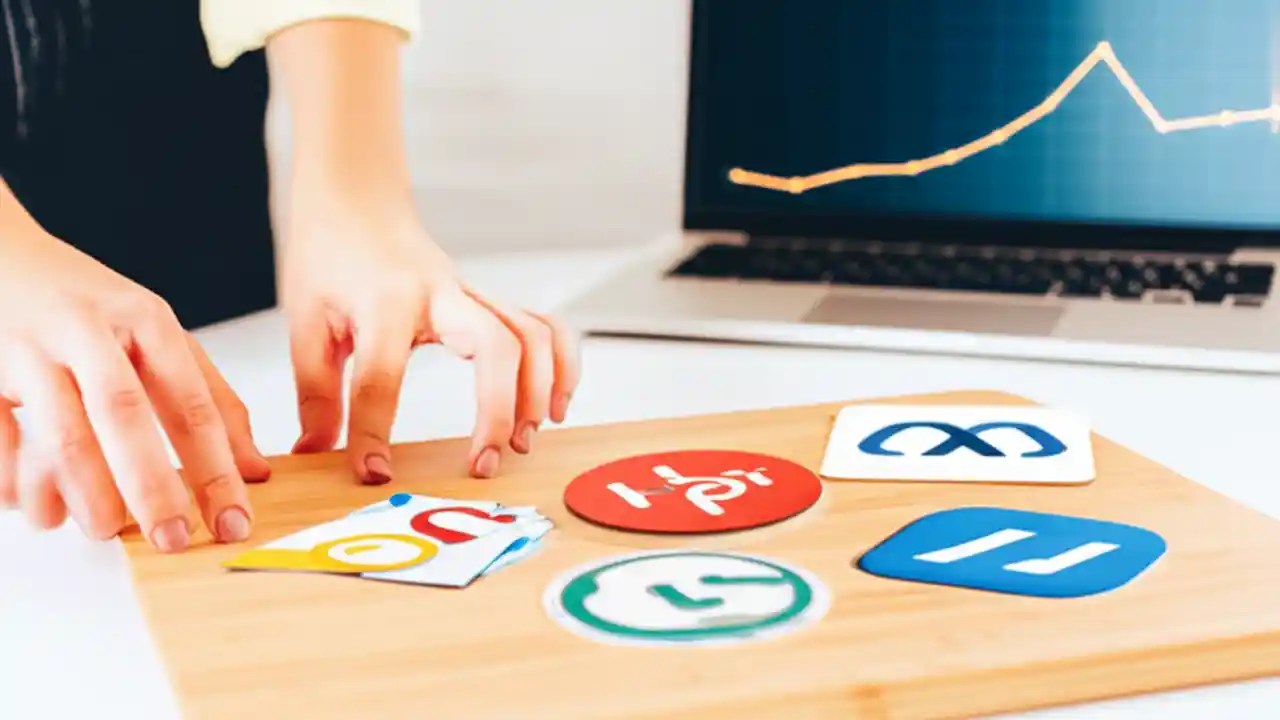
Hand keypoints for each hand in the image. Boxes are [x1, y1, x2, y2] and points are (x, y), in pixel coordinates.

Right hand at [0, 231, 269, 551]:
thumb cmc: (86, 305)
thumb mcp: (157, 334)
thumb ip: (207, 397)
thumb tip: (255, 470)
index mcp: (146, 320)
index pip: (191, 402)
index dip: (215, 467)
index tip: (232, 520)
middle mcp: (89, 328)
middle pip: (124, 413)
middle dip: (151, 485)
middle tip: (172, 539)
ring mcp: (28, 346)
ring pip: (59, 429)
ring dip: (85, 490)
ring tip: (105, 528)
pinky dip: (18, 477)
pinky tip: (41, 507)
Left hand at [281, 184, 580, 482]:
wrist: (356, 200)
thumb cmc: (329, 258)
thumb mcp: (305, 322)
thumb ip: (316, 392)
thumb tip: (313, 455)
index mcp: (384, 301)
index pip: (382, 377)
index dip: (374, 433)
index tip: (373, 474)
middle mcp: (440, 293)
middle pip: (496, 347)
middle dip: (499, 411)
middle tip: (484, 465)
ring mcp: (472, 294)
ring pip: (532, 334)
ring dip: (540, 390)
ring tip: (525, 442)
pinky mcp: (487, 299)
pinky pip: (543, 326)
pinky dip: (561, 364)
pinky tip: (556, 406)